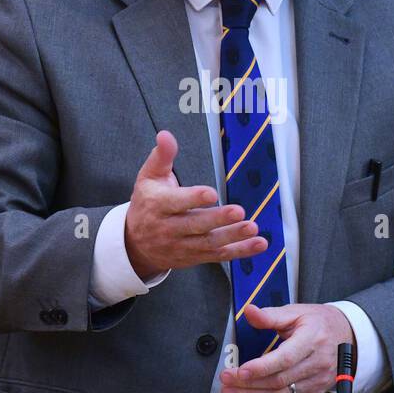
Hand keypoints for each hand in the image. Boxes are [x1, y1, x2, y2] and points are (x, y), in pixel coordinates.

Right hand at [124, 130, 268, 279]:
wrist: (135, 244)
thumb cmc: (147, 203)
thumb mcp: (148, 177)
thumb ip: (161, 156)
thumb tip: (165, 135)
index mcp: (157, 205)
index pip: (176, 203)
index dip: (193, 198)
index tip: (212, 193)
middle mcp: (168, 228)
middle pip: (195, 225)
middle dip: (218, 219)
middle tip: (239, 211)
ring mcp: (181, 246)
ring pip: (208, 243)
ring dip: (232, 236)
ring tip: (252, 227)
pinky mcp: (194, 257)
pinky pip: (218, 256)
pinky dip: (239, 251)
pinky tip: (258, 244)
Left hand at [220, 302, 354, 392]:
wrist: (347, 336)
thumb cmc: (320, 323)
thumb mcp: (296, 312)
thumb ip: (271, 315)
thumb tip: (250, 311)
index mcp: (312, 340)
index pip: (284, 359)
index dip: (260, 368)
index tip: (240, 371)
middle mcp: (316, 363)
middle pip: (279, 381)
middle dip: (248, 383)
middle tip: (226, 379)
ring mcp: (316, 381)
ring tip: (232, 391)